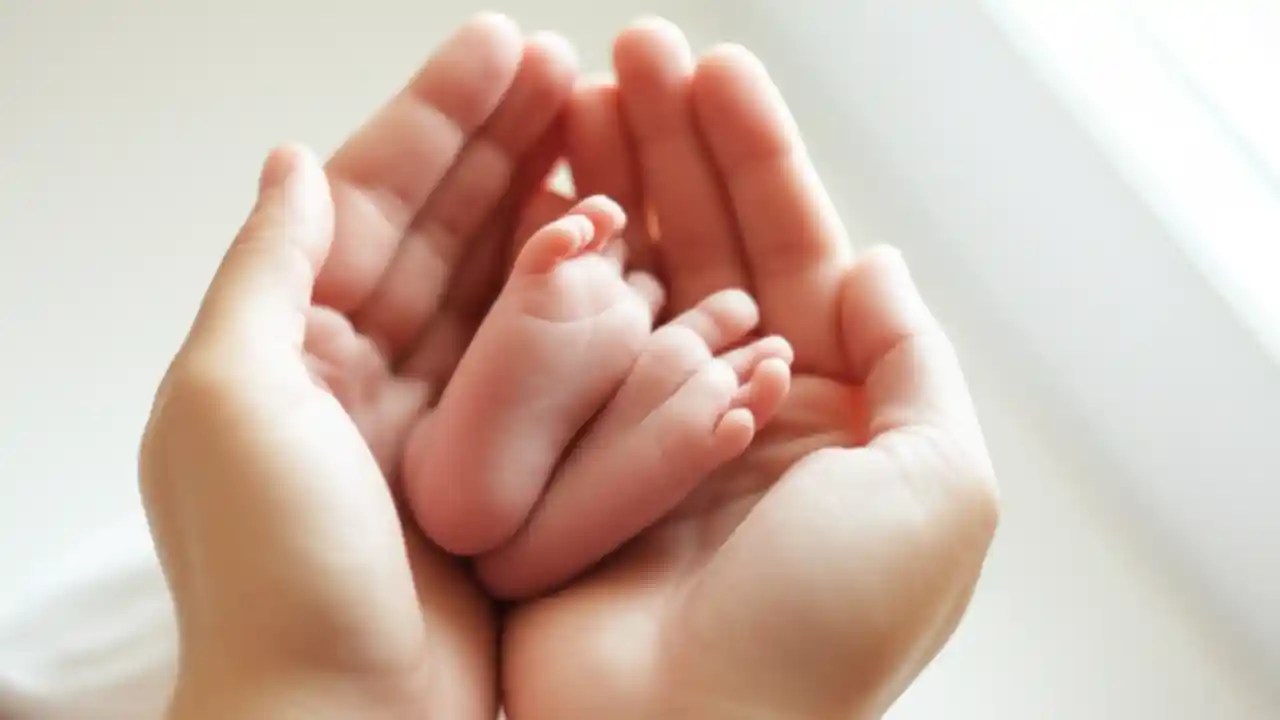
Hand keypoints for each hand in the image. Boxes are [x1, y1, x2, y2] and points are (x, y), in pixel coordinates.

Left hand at [138, 15, 575, 718]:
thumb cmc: (271, 575)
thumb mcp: (228, 400)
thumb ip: (264, 270)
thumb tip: (288, 159)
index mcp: (293, 349)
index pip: (373, 202)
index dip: (435, 118)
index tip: (502, 45)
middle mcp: (368, 378)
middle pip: (448, 231)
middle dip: (506, 144)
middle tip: (571, 67)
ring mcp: (446, 423)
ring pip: (506, 290)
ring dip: (554, 207)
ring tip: (608, 133)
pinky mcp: (508, 470)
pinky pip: (551, 367)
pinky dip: (587, 305)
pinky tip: (627, 246)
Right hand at [501, 21, 998, 718]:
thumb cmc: (824, 630)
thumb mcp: (937, 488)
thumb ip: (914, 363)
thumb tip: (876, 264)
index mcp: (829, 415)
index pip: (793, 253)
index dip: (755, 161)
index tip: (712, 73)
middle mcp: (736, 414)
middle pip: (702, 250)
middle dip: (671, 150)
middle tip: (629, 55)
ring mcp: (642, 436)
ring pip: (627, 284)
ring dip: (608, 187)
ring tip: (577, 94)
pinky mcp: (565, 463)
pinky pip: (561, 353)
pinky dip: (551, 272)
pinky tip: (540, 195)